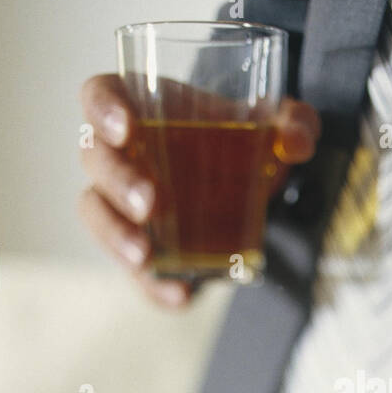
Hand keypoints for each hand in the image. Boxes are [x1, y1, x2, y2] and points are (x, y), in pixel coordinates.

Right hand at [78, 74, 319, 309]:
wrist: (242, 179)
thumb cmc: (237, 137)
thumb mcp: (272, 125)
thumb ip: (292, 122)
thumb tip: (296, 141)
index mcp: (140, 107)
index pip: (100, 96)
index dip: (103, 109)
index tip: (126, 128)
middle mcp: (120, 153)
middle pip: (95, 159)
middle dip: (118, 182)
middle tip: (151, 203)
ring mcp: (122, 203)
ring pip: (97, 213)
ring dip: (115, 236)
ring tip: (145, 255)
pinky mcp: (141, 247)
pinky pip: (134, 270)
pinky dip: (154, 287)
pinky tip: (180, 296)